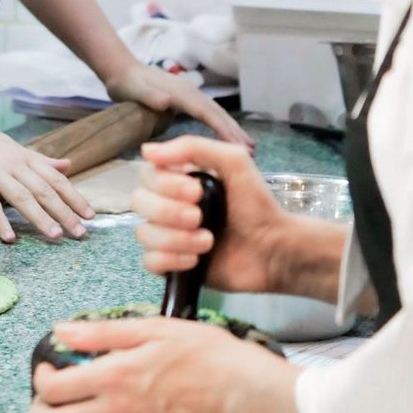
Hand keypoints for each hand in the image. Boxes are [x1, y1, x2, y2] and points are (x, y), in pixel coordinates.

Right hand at [0, 124, 93, 243]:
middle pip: (43, 189)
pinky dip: (0, 221)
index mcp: (22, 154)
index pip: (54, 177)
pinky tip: (10, 238)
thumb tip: (67, 166)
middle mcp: (11, 160)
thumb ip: (38, 160)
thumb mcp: (8, 148)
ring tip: (55, 237)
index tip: (91, 215)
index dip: (74, 196)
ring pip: (21, 196)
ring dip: (39, 218)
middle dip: (64, 212)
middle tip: (80, 233)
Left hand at [31, 317, 259, 412]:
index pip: (53, 387)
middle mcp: (115, 412)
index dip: (41, 379)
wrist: (242, 390)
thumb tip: (61, 330)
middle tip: (42, 403)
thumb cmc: (202, 352)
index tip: (47, 369)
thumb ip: (100, 332)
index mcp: (113, 376)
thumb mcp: (151, 328)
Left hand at [104, 63, 253, 148]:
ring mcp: (190, 95)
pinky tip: (227, 136)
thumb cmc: (127, 83)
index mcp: (182, 93)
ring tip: (249, 146)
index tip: (237, 146)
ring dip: (232, 129)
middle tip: (252, 151)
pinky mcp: (186, 100)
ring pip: (216, 113)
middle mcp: (191, 92)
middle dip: (235, 131)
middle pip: (218, 113)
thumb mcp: (134, 89)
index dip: (223, 129)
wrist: (121, 70)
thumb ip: (149, 95)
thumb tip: (167, 103)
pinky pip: (209, 114)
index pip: (207, 113)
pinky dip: (221, 125)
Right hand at [132, 136, 285, 293]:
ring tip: (207, 242)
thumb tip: (147, 150)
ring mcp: (168, 236)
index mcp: (177, 179)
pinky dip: (171, 260)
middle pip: (138, 202)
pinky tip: (196, 261)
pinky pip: (150, 262)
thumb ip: (193, 148)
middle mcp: (167, 205)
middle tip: (199, 217)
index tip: (196, 191)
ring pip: (144, 234)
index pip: (146, 175)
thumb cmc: (256, 204)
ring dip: (175, 239)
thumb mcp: (234, 162)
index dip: (165, 184)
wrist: (274, 249)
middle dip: (168, 211)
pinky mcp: (172, 264)